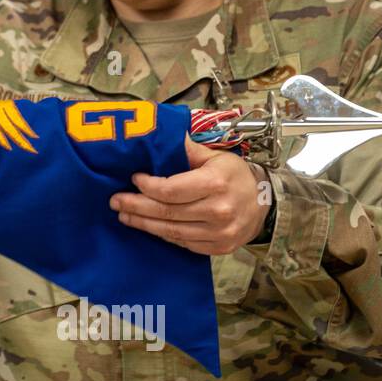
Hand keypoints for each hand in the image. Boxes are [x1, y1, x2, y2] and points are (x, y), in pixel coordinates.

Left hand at [109, 136, 270, 255]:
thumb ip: (187, 149)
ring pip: (171, 231)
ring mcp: (219, 233)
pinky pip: (182, 243)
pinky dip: (163, 234)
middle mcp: (218, 210)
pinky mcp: (218, 247)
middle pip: (166, 212)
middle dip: (136, 207)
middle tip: (115, 201)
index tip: (133, 179)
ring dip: (143, 223)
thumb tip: (160, 133)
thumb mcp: (215, 156)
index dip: (147, 187)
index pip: (170, 190)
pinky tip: (148, 226)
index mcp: (215, 183)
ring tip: (124, 215)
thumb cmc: (235, 175)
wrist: (266, 203)